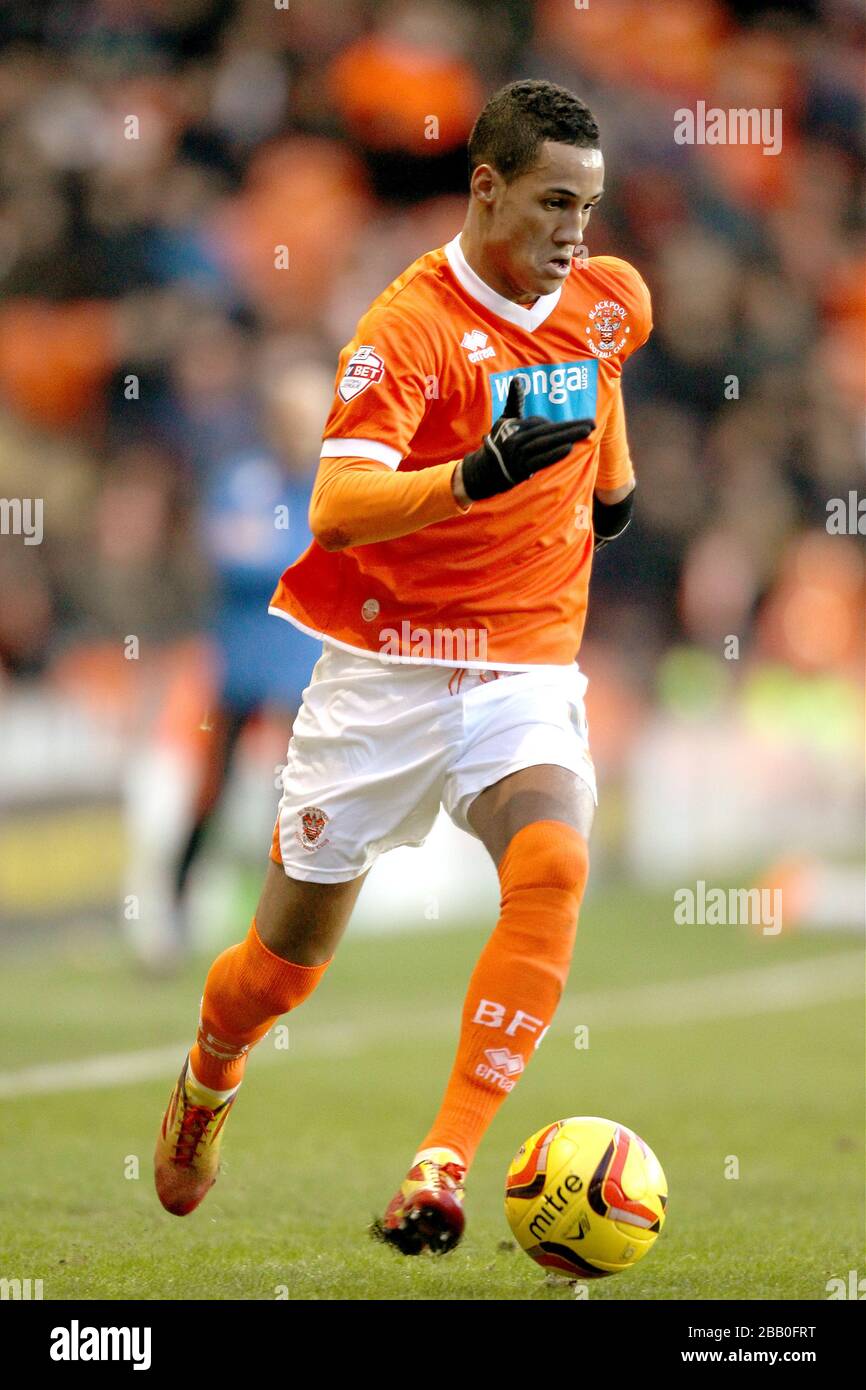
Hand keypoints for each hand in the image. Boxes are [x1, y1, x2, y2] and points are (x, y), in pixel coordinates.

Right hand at [461, 379, 594, 501]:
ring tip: (586, 432)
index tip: (574, 426)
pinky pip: (540, 460)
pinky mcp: (521, 469)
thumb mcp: (505, 419)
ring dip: (567, 437)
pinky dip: (554, 454)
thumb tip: (517, 379)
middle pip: (547, 431)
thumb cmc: (499, 442)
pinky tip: (569, 447)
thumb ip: (514, 400)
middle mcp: (514, 439)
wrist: (485, 471)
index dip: (555, 426)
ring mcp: (517, 455)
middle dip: (571, 427)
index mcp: (513, 426)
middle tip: (591, 423)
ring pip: (546, 444)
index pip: (539, 423)